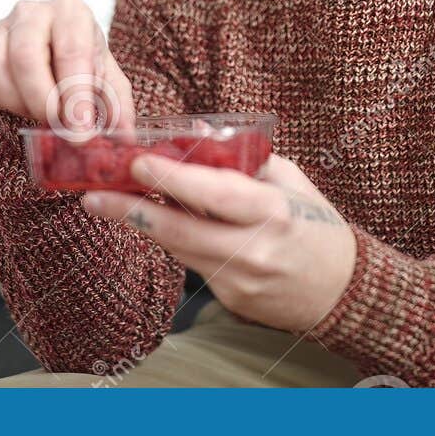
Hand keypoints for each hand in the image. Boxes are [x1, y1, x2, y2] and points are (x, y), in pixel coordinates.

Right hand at [0, 0, 134, 133]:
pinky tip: (24, 105)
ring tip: (44, 114)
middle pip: (26, 57)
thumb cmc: (83, 65)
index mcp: (71, 11)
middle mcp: (32, 12)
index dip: (75, 95)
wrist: (54, 56)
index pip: (72, 51)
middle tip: (59, 128)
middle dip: (43, 101)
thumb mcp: (108, 81)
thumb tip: (123, 136)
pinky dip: (2, 103)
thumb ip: (117, 107)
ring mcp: (0, 29)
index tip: (81, 129)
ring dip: (21, 104)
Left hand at [81, 153, 356, 333]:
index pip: (214, 194)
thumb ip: (244, 158)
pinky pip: (192, 265)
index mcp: (274, 211)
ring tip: (108, 202)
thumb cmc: (316, 225)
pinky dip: (174, 242)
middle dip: (131, 211)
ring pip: (179, 249)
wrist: (341, 290)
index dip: (172, 179)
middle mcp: (254, 249)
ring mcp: (240, 281)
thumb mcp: (291, 181)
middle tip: (93, 194)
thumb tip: (195, 134)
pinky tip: (156, 223)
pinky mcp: (231, 300)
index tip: (136, 163)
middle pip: (181, 231)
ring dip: (143, 224)